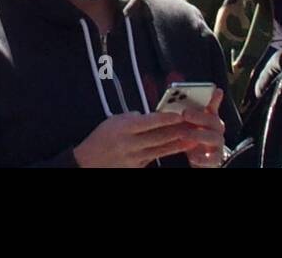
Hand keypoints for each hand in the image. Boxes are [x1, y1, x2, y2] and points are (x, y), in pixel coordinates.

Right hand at [72, 91, 225, 168]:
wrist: (89, 162)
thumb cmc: (100, 138)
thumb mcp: (112, 121)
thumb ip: (131, 117)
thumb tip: (149, 116)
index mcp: (123, 128)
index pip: (149, 122)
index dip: (165, 118)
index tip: (179, 114)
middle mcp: (130, 144)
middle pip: (159, 137)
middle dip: (178, 130)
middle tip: (193, 124)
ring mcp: (135, 158)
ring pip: (161, 149)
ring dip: (178, 143)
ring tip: (193, 137)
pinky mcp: (137, 167)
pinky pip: (154, 158)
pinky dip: (167, 152)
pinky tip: (178, 147)